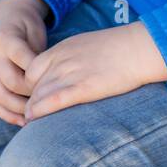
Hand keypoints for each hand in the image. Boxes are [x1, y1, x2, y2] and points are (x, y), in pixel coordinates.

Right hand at [0, 0, 50, 126]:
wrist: (7, 19)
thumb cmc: (27, 27)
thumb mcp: (35, 32)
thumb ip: (38, 54)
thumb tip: (48, 79)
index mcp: (6, 39)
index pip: (21, 57)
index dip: (37, 71)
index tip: (52, 82)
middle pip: (11, 81)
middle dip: (31, 94)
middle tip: (48, 103)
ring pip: (0, 95)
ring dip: (19, 109)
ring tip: (36, 118)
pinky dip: (6, 114)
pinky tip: (22, 122)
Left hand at [22, 21, 166, 121]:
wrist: (138, 49)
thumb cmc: (118, 48)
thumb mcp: (87, 45)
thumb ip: (72, 57)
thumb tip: (68, 71)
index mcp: (62, 49)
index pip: (32, 70)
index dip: (30, 86)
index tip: (33, 97)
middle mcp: (62, 60)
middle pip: (33, 84)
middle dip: (29, 100)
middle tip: (28, 114)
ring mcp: (71, 74)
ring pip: (40, 93)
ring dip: (31, 109)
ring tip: (28, 121)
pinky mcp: (83, 88)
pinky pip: (54, 100)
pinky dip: (40, 110)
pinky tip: (33, 118)